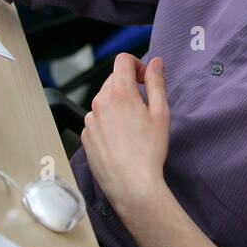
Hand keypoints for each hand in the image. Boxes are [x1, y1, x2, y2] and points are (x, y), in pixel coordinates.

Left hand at [81, 55, 169, 209]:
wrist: (131, 185)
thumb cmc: (148, 152)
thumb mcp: (161, 113)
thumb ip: (156, 82)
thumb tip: (155, 63)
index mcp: (119, 93)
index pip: (123, 60)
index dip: (137, 65)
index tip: (144, 79)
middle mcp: (99, 103)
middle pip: (113, 80)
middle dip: (129, 86)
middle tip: (144, 107)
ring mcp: (90, 120)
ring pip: (105, 100)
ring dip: (118, 105)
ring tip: (133, 128)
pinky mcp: (86, 135)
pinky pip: (97, 119)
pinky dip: (108, 122)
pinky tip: (121, 139)